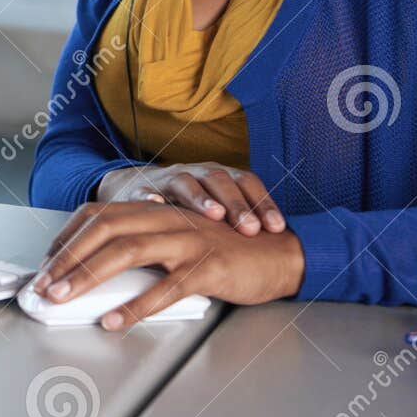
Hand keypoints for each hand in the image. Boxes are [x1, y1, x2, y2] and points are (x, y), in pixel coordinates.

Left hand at [34, 201, 304, 328]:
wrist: (281, 254)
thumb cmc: (228, 251)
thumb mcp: (180, 240)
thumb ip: (147, 246)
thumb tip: (102, 268)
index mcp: (158, 210)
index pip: (99, 214)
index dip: (68, 236)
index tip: (46, 262)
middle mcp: (168, 218)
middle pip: (105, 230)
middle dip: (68, 257)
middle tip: (43, 285)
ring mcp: (188, 241)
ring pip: (128, 252)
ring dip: (88, 276)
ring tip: (63, 298)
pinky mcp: (208, 267)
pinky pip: (166, 288)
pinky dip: (137, 306)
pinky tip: (115, 321)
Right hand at [94, 163, 285, 234]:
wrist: (137, 188)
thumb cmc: (185, 206)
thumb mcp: (214, 208)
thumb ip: (239, 220)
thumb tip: (280, 243)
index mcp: (218, 176)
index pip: (246, 182)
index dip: (263, 203)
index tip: (277, 228)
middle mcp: (195, 173)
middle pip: (219, 181)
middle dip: (236, 204)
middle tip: (249, 228)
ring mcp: (167, 180)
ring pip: (185, 182)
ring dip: (201, 198)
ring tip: (214, 214)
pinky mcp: (138, 190)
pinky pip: (143, 192)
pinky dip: (149, 198)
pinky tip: (156, 205)